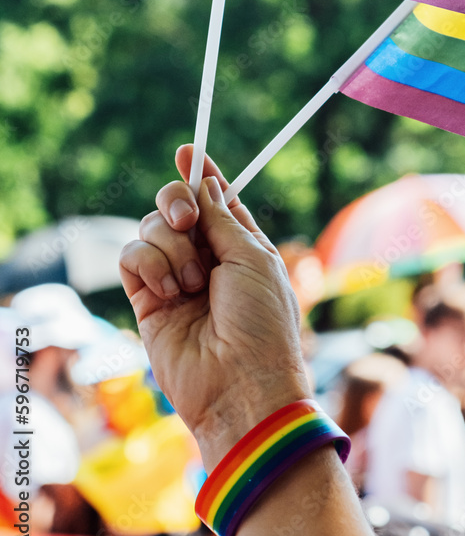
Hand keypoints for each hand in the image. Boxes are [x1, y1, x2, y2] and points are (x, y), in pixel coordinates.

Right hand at [119, 145, 311, 470]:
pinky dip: (148, 264)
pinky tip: (169, 292)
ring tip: (191, 283)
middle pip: (175, 205)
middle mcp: (205, 258)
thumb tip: (203, 184)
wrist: (239, 385)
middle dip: (176, 201)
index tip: (187, 150)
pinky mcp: (145, 300)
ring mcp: (173, 278)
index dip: (201, 175)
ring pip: (150, 228)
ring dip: (170, 246)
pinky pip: (131, 257)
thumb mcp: (252, 257)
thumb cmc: (261, 322)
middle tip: (187, 220)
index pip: (216, 199)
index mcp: (240, 245)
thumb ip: (221, 218)